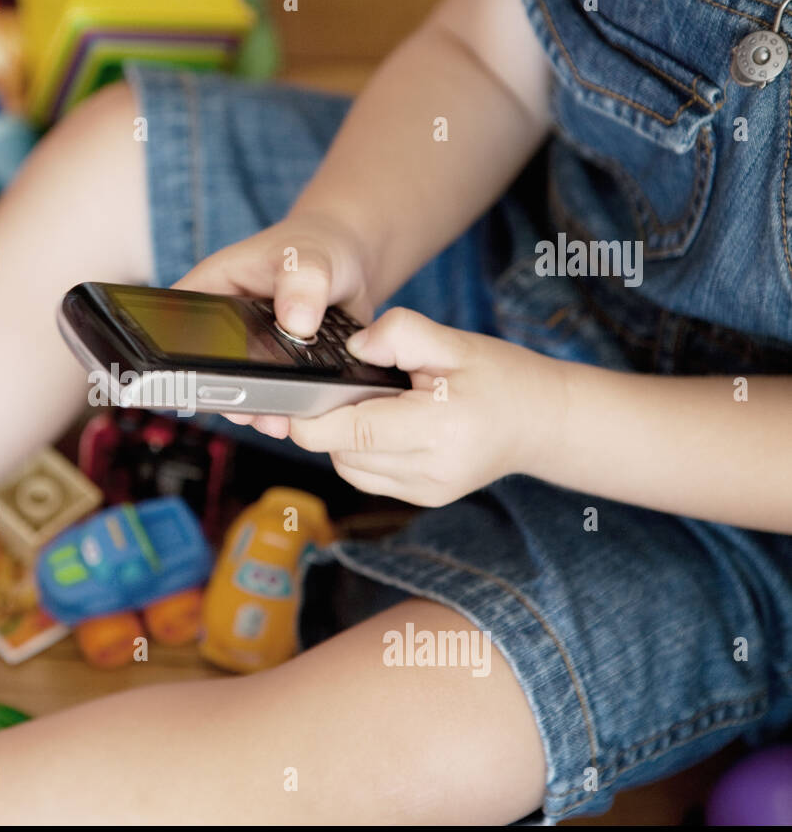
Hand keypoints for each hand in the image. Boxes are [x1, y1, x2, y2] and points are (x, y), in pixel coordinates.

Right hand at [173, 209, 375, 438]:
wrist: (348, 263)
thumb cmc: (316, 245)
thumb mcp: (307, 258)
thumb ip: (301, 284)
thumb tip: (297, 324)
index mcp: (210, 291)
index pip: (178, 328)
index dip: (179, 357)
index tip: (196, 381)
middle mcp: (224, 327)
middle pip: (208, 370)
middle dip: (228, 394)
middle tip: (245, 412)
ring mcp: (251, 353)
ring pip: (243, 390)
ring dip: (260, 408)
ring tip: (277, 420)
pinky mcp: (280, 370)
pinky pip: (276, 396)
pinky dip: (289, 406)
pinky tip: (303, 412)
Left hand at [289, 308, 567, 506]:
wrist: (542, 422)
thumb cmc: (501, 378)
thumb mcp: (454, 342)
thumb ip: (400, 334)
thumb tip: (353, 347)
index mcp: (438, 428)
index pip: (352, 431)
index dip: (309, 417)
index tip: (289, 398)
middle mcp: (430, 468)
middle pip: (341, 450)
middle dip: (328, 420)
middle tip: (341, 387)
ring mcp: (425, 490)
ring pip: (348, 467)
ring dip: (341, 437)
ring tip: (368, 404)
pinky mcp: (422, 497)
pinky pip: (365, 477)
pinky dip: (359, 452)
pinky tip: (380, 426)